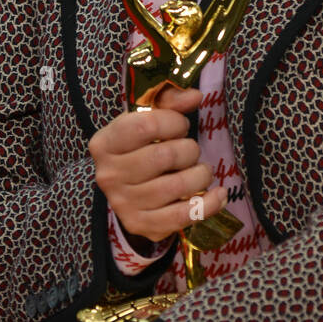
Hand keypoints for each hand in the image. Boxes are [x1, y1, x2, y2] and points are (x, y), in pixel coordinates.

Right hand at [88, 85, 227, 245]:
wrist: (126, 189)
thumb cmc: (139, 147)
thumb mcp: (146, 118)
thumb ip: (169, 100)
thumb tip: (195, 96)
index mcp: (104, 143)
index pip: (146, 126)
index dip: (174, 122)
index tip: (180, 126)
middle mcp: (108, 175)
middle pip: (165, 156)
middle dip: (189, 149)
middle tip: (190, 151)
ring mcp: (123, 203)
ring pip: (178, 186)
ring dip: (201, 175)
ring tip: (200, 171)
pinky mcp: (142, 224)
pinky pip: (183, 216)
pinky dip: (209, 204)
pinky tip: (218, 194)